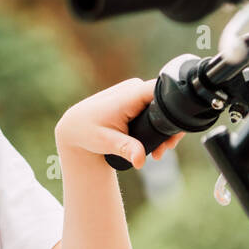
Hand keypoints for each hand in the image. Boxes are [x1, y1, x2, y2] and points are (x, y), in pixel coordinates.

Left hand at [55, 77, 183, 168]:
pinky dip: (157, 122)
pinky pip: (153, 105)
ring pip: (160, 105)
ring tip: (160, 150)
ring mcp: (134, 90)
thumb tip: (140, 161)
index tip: (173, 132)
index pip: (161, 92)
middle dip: (170, 125)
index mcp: (128, 95)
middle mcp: (134, 88)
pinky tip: (157, 141)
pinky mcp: (134, 96)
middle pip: (164, 101)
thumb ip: (125, 148)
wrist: (75, 126)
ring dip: (164, 127)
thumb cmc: (88, 132)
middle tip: (166, 149)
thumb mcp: (106, 142)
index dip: (173, 110)